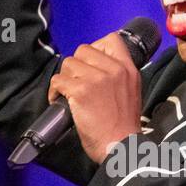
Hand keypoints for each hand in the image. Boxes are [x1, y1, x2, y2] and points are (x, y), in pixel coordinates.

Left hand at [46, 32, 142, 164]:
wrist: (120, 146)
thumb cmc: (124, 127)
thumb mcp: (132, 93)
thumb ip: (119, 77)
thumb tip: (96, 69)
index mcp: (128, 69)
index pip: (111, 40)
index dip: (96, 48)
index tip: (91, 64)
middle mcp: (114, 70)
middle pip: (83, 50)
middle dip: (76, 65)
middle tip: (76, 82)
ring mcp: (97, 79)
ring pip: (68, 63)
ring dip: (64, 78)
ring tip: (67, 93)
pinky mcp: (81, 91)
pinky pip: (58, 80)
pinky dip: (54, 91)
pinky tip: (58, 100)